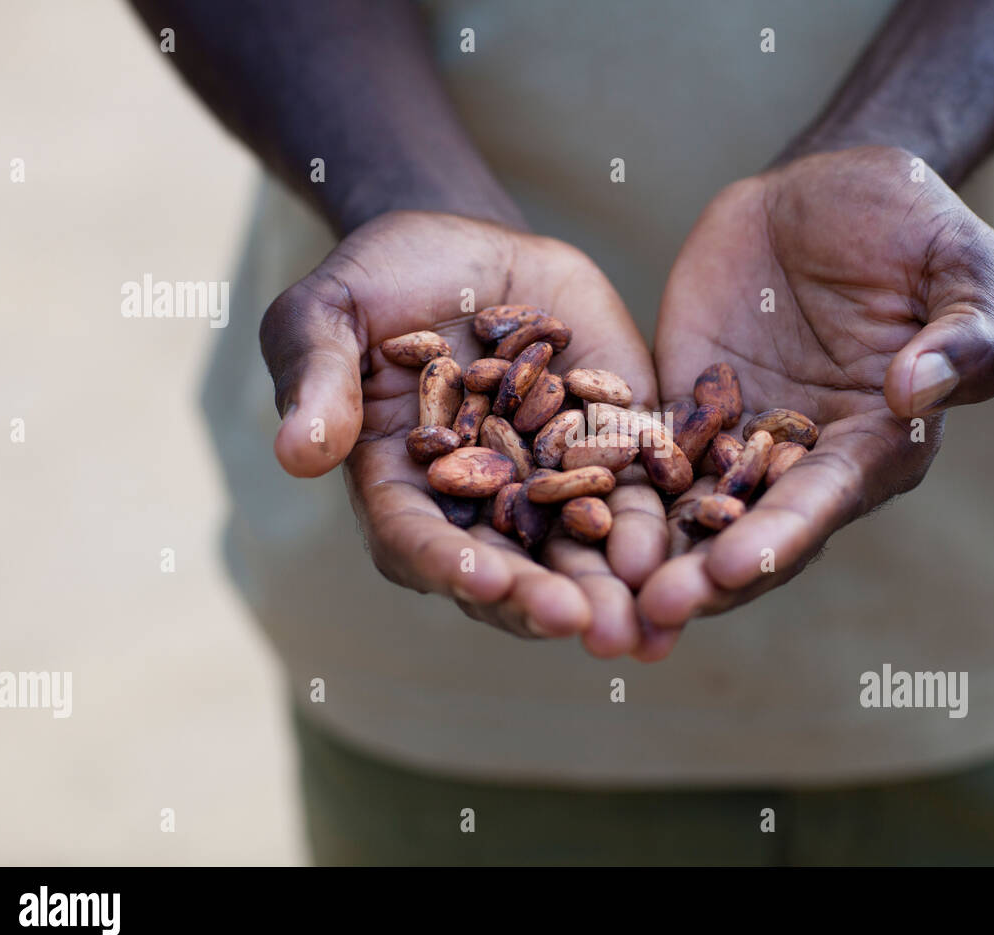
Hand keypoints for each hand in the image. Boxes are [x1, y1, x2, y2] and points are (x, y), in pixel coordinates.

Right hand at [260, 211, 666, 655]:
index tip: (484, 582)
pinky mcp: (608, 446)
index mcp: (401, 488)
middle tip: (587, 626)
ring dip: (613, 584)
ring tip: (648, 616)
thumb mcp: (328, 314)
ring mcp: (547, 481)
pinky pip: (637, 490)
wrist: (467, 249)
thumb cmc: (377, 281)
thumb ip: (317, 379)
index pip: (419, 543)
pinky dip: (660, 520)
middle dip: (546, 600)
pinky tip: (694, 543)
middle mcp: (476, 504)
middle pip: (509, 569)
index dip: (449, 566)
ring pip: (579, 547)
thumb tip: (299, 453)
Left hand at [636, 146, 993, 658]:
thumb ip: (965, 332)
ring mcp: (738, 438)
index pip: (827, 502)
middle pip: (750, 530)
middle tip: (648, 611)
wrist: (824, 189)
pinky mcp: (683, 407)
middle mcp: (805, 460)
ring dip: (649, 557)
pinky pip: (640, 452)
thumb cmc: (913, 223)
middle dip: (702, 575)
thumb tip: (914, 394)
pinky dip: (608, 488)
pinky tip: (558, 518)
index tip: (730, 566)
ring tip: (598, 598)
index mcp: (879, 443)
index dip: (780, 537)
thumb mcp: (964, 260)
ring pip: (688, 511)